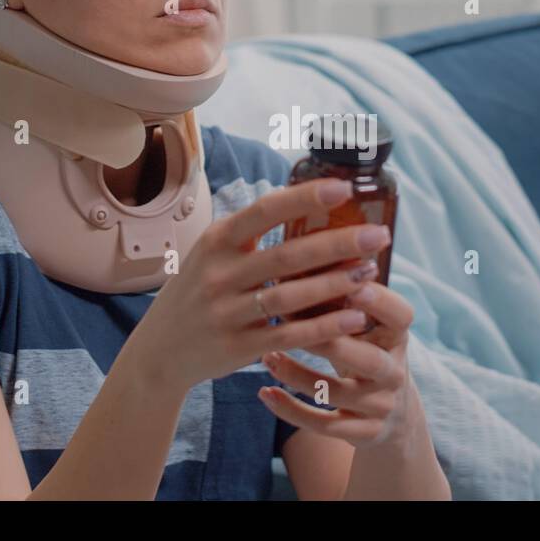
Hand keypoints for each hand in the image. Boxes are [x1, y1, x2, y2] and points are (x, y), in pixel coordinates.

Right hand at [126, 178, 393, 392]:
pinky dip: (324, 327)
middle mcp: (219, 274)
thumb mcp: (211, 254)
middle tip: (379, 236)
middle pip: (287, 254)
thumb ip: (250, 232)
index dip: (305, 198)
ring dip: (336, 283)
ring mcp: (227, 312)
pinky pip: (289, 335)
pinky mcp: (237, 346)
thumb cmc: (198, 292)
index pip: (265, 210)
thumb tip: (305, 197)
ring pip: (291, 296)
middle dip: (338, 243)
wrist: (160, 351)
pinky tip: (355, 317)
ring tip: (370, 272)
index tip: (344, 189)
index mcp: (216, 241)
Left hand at [258, 281, 415, 448]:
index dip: (379, 301)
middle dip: (330, 340)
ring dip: (299, 374)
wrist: (392, 415)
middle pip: (369, 359)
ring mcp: (380, 406)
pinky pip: (324, 425)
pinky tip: (265, 393)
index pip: (401, 316)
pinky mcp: (363, 433)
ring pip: (339, 393)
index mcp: (397, 337)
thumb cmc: (363, 351)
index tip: (349, 283)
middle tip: (289, 319)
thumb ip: (342, 298)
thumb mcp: (365, 327)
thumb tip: (297, 252)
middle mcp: (394, 372)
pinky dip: (291, 410)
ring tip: (267, 356)